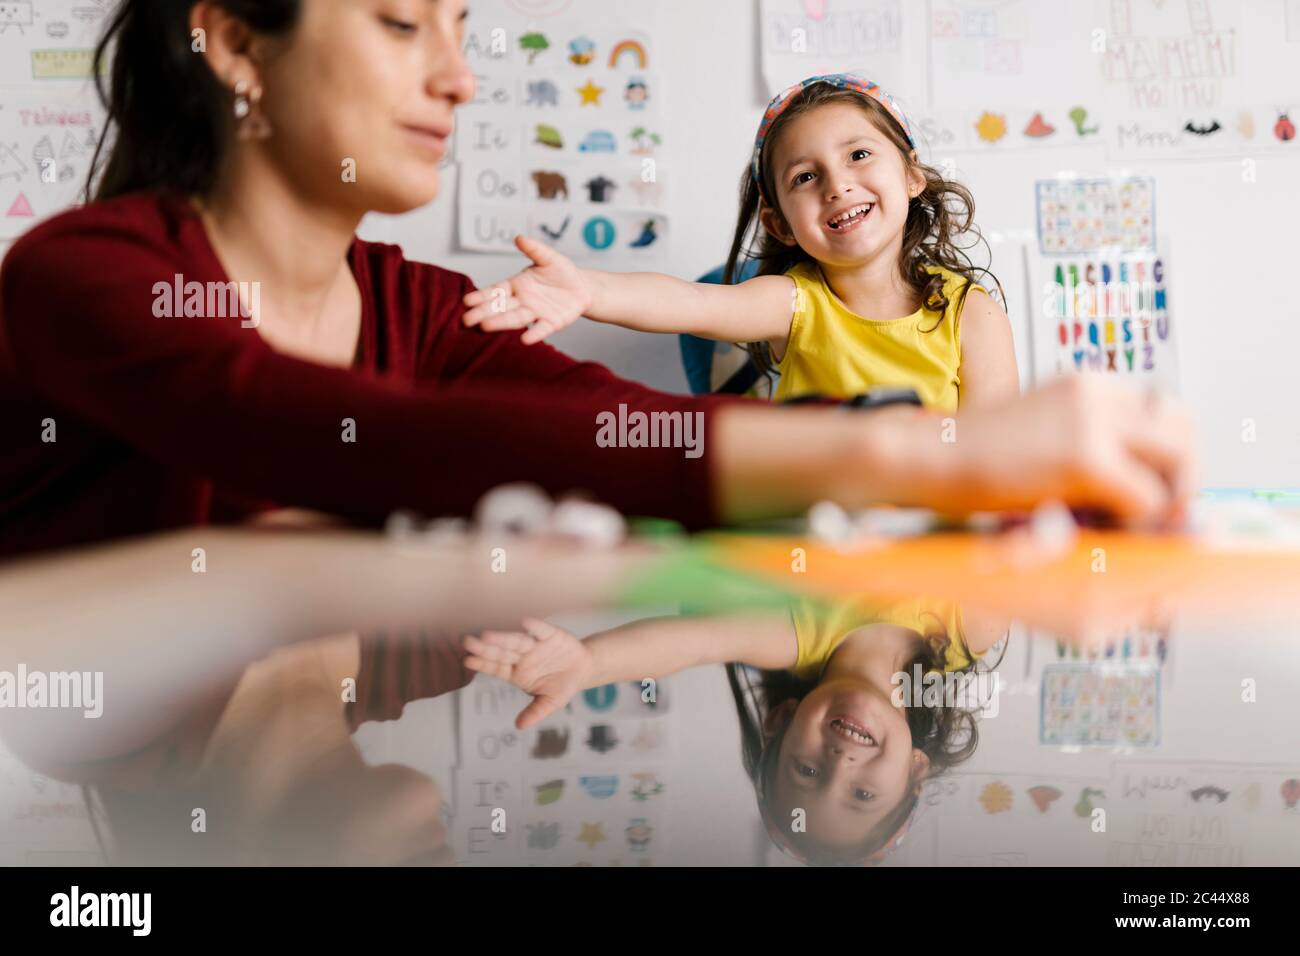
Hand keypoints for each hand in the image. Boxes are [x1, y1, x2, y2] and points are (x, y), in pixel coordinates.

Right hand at [461, 235, 591, 343]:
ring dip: (502, 323)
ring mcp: (535, 313)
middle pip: (500, 307)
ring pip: (516, 318)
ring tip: (486, 327)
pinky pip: (541, 328)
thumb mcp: (549, 257)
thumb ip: (534, 249)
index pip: (496, 291)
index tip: (467, 301)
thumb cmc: (562, 272)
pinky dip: (534, 334)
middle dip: (484, 313)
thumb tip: (519, 237)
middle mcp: (522, 301)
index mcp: (517, 284)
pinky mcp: (551, 323)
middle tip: (467, 320)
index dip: (482, 296)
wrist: (582, 288)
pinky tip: (525, 339)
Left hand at [462, 618, 595, 728]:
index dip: (483, 664)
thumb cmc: (562, 685)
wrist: (583, 669)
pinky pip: (541, 630)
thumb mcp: (550, 703)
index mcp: (517, 673)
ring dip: (503, 637)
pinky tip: (524, 622)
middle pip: (502, 652)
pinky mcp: (551, 635)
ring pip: (517, 641)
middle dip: (485, 648)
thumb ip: (535, 712)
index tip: (467, 661)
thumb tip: (519, 726)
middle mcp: (522, 657)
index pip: (496, 668)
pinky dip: (535, 627)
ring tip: (487, 635)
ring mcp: (535, 645)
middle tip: (468, 642)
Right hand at [937, 375, 1196, 527]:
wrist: (929, 458)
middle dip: (1180, 476)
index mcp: (1088, 384)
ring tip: (1132, 525)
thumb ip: (1091, 447)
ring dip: (1166, 499)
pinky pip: (1146, 498)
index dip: (1166, 455)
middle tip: (1159, 515)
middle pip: (1183, 429)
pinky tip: (1102, 529)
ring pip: (1178, 460)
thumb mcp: (1043, 436)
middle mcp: (1099, 393)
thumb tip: (1142, 486)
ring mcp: (1094, 422)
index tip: (1154, 489)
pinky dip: (1135, 522)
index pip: (1163, 411)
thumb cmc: (974, 459)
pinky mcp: (1086, 458)